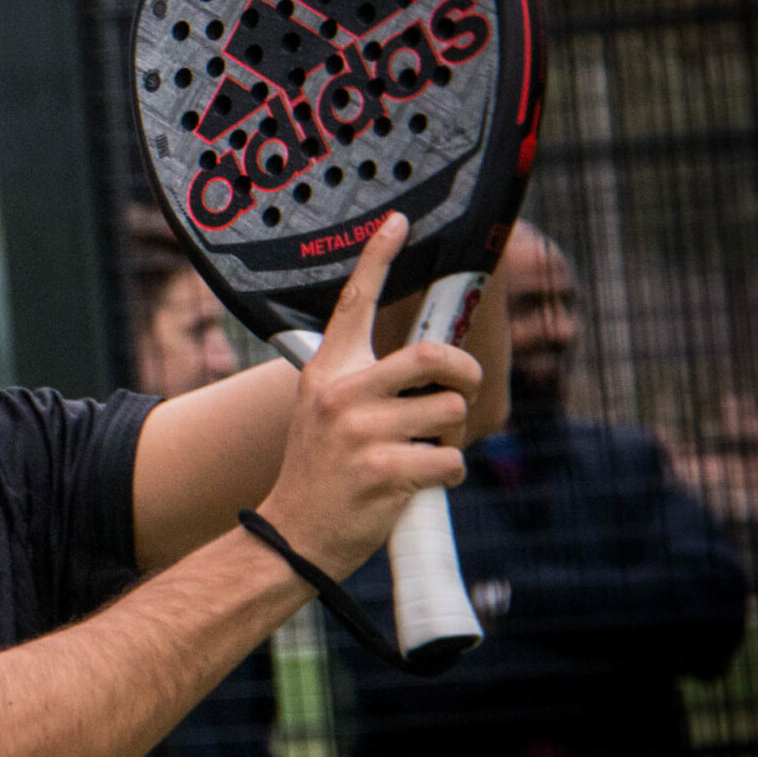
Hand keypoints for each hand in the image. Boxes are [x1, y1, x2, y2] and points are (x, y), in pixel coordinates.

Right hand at [257, 214, 480, 580]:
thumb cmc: (321, 471)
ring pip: (449, 412)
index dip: (378, 256)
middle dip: (465, 372)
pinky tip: (419, 483)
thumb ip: (363, 383)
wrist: (292, 535)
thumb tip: (432, 365)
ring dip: (451, 434)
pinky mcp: (384, 470)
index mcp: (327, 372)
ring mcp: (361, 432)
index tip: (398, 221)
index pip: (354, 303)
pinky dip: (448, 473)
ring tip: (423, 451)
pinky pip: (449, 459)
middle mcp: (340, 393)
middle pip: (431, 357)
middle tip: (464, 387)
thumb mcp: (322, 412)